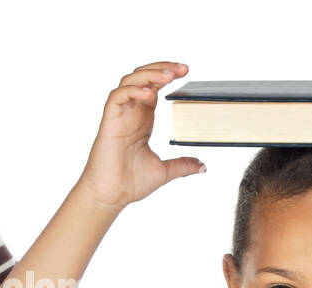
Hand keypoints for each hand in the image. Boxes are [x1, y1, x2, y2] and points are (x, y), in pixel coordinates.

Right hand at [72, 61, 204, 210]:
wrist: (110, 196)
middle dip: (161, 69)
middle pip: (143, 78)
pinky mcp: (109, 122)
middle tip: (182, 68)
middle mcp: (130, 114)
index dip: (167, 75)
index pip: (154, 87)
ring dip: (149, 74)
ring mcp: (119, 116)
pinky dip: (132, 90)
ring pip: (129, 81)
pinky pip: (117, 97)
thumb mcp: (164, 171)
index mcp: (142, 120)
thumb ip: (182, 165)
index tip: (186, 71)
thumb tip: (202, 166)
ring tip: (168, 75)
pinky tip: (148, 93)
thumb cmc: (128, 183)